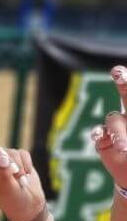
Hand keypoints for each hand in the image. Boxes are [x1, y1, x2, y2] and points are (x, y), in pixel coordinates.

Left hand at [0, 131, 45, 220]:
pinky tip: (27, 177)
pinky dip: (27, 165)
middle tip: (12, 171)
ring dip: (18, 167)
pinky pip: (22, 153)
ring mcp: (2, 160)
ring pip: (10, 152)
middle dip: (4, 158)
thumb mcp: (5, 188)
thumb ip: (3, 172)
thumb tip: (4, 158)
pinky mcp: (17, 158)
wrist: (28, 204)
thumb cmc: (11, 199)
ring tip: (20, 182)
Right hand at [92, 66, 126, 188]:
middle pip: (126, 94)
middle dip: (123, 83)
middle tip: (118, 72)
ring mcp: (116, 128)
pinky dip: (97, 133)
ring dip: (119, 132)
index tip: (121, 72)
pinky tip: (98, 136)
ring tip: (125, 148)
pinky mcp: (102, 141)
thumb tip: (102, 130)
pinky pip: (98, 133)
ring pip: (114, 121)